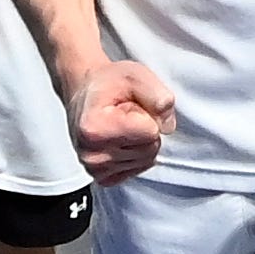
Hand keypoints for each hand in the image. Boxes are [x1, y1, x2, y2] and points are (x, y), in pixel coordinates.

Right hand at [67, 57, 178, 183]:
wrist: (86, 93)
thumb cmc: (110, 84)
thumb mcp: (137, 76)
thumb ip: (158, 96)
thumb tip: (168, 126)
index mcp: (94, 129)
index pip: (150, 132)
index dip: (146, 115)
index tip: (126, 105)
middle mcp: (91, 154)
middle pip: (150, 148)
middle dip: (145, 129)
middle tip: (125, 114)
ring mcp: (95, 169)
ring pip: (147, 159)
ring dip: (140, 141)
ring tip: (121, 125)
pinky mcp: (102, 177)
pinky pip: (139, 168)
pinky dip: (135, 154)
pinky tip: (119, 139)